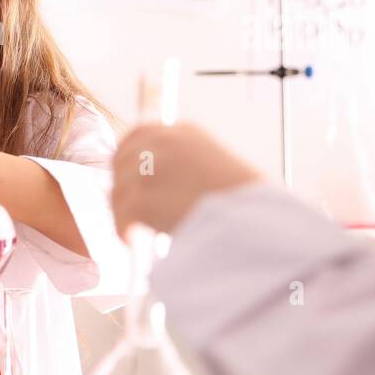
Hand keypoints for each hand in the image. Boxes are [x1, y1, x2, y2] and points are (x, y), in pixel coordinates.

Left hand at [111, 123, 260, 236]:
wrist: (255, 221)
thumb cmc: (245, 204)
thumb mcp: (214, 168)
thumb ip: (183, 166)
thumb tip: (156, 188)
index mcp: (184, 133)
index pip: (140, 135)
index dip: (127, 157)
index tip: (126, 177)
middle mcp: (164, 143)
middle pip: (122, 160)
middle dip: (122, 184)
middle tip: (131, 210)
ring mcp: (151, 168)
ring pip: (119, 189)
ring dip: (124, 211)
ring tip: (138, 230)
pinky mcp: (142, 197)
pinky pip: (121, 214)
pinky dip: (123, 229)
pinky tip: (132, 241)